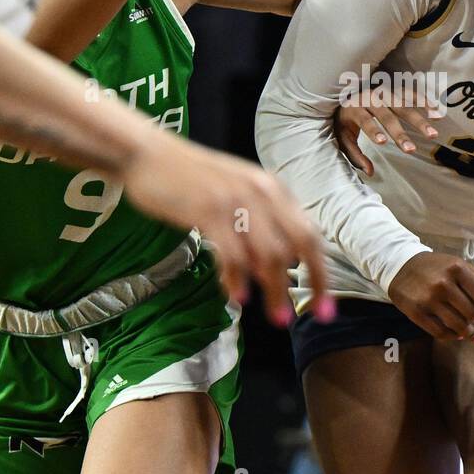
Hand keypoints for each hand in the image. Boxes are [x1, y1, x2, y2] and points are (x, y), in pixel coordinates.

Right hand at [121, 129, 333, 326]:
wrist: (149, 155)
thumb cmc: (191, 182)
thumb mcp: (236, 199)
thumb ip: (258, 230)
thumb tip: (274, 274)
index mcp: (273, 189)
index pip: (310, 234)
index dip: (321, 272)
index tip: (325, 306)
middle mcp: (262, 192)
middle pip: (300, 243)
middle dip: (313, 282)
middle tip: (308, 315)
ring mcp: (237, 200)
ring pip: (270, 253)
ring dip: (275, 290)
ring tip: (276, 317)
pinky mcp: (209, 210)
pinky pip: (233, 254)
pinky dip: (238, 279)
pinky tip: (238, 297)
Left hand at [333, 86, 442, 176]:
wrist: (346, 91)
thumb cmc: (346, 119)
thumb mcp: (343, 137)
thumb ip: (355, 155)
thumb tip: (370, 172)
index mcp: (355, 109)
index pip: (365, 121)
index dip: (373, 130)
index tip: (383, 142)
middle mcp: (371, 98)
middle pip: (387, 116)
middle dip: (400, 133)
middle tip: (411, 150)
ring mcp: (384, 92)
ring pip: (404, 106)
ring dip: (419, 120)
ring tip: (433, 134)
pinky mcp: (394, 89)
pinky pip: (411, 94)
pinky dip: (424, 102)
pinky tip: (436, 112)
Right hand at [387, 252, 473, 342]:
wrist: (400, 266)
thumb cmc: (435, 266)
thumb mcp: (460, 265)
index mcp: (456, 268)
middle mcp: (443, 284)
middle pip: (471, 312)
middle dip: (473, 315)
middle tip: (468, 312)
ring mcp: (429, 300)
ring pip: (458, 325)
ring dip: (465, 330)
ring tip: (465, 328)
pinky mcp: (417, 313)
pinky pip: (441, 333)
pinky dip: (452, 336)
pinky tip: (455, 334)